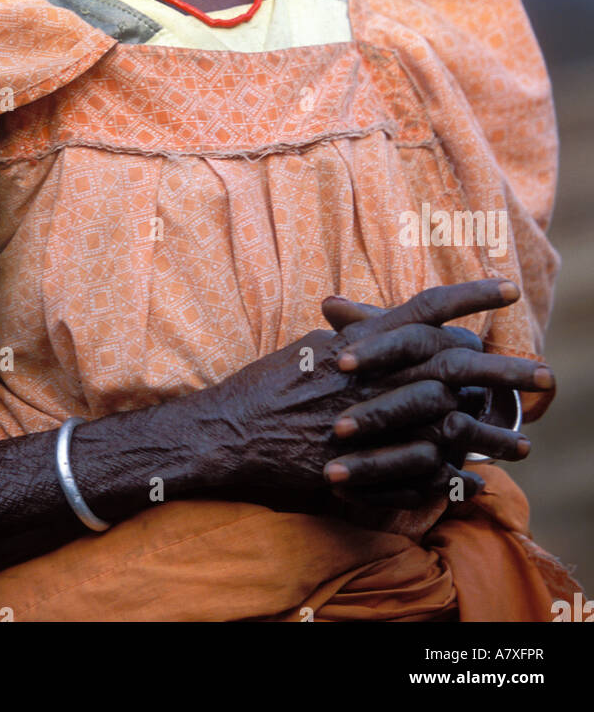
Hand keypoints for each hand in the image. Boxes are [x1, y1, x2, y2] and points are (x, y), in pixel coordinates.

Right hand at [198, 279, 550, 511]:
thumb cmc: (264, 386)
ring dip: (489, 435)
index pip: (425, 310)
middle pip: (452, 367)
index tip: (509, 291)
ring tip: (523, 444)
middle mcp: (371, 379)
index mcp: (360, 343)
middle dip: (504, 370)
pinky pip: (417, 474)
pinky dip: (449, 478)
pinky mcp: (360, 467)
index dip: (470, 297)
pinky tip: (471, 482)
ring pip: (447, 426)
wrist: (226, 433)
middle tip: (546, 376)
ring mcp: (367, 425)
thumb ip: (352, 337)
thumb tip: (379, 323)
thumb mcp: (309, 346)